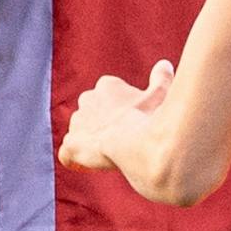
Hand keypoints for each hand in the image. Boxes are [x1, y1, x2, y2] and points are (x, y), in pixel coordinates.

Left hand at [59, 57, 175, 175]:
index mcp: (107, 86)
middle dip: (102, 124)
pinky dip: (73, 158)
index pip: (108, 95)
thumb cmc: (151, 118)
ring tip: (107, 154)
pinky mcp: (72, 144)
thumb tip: (164, 65)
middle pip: (92, 112)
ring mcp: (77, 122)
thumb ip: (161, 78)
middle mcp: (87, 99)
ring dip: (89, 140)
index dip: (119, 111)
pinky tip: (83, 165)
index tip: (131, 122)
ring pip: (80, 131)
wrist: (137, 143)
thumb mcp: (161, 94)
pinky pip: (67, 152)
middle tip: (121, 139)